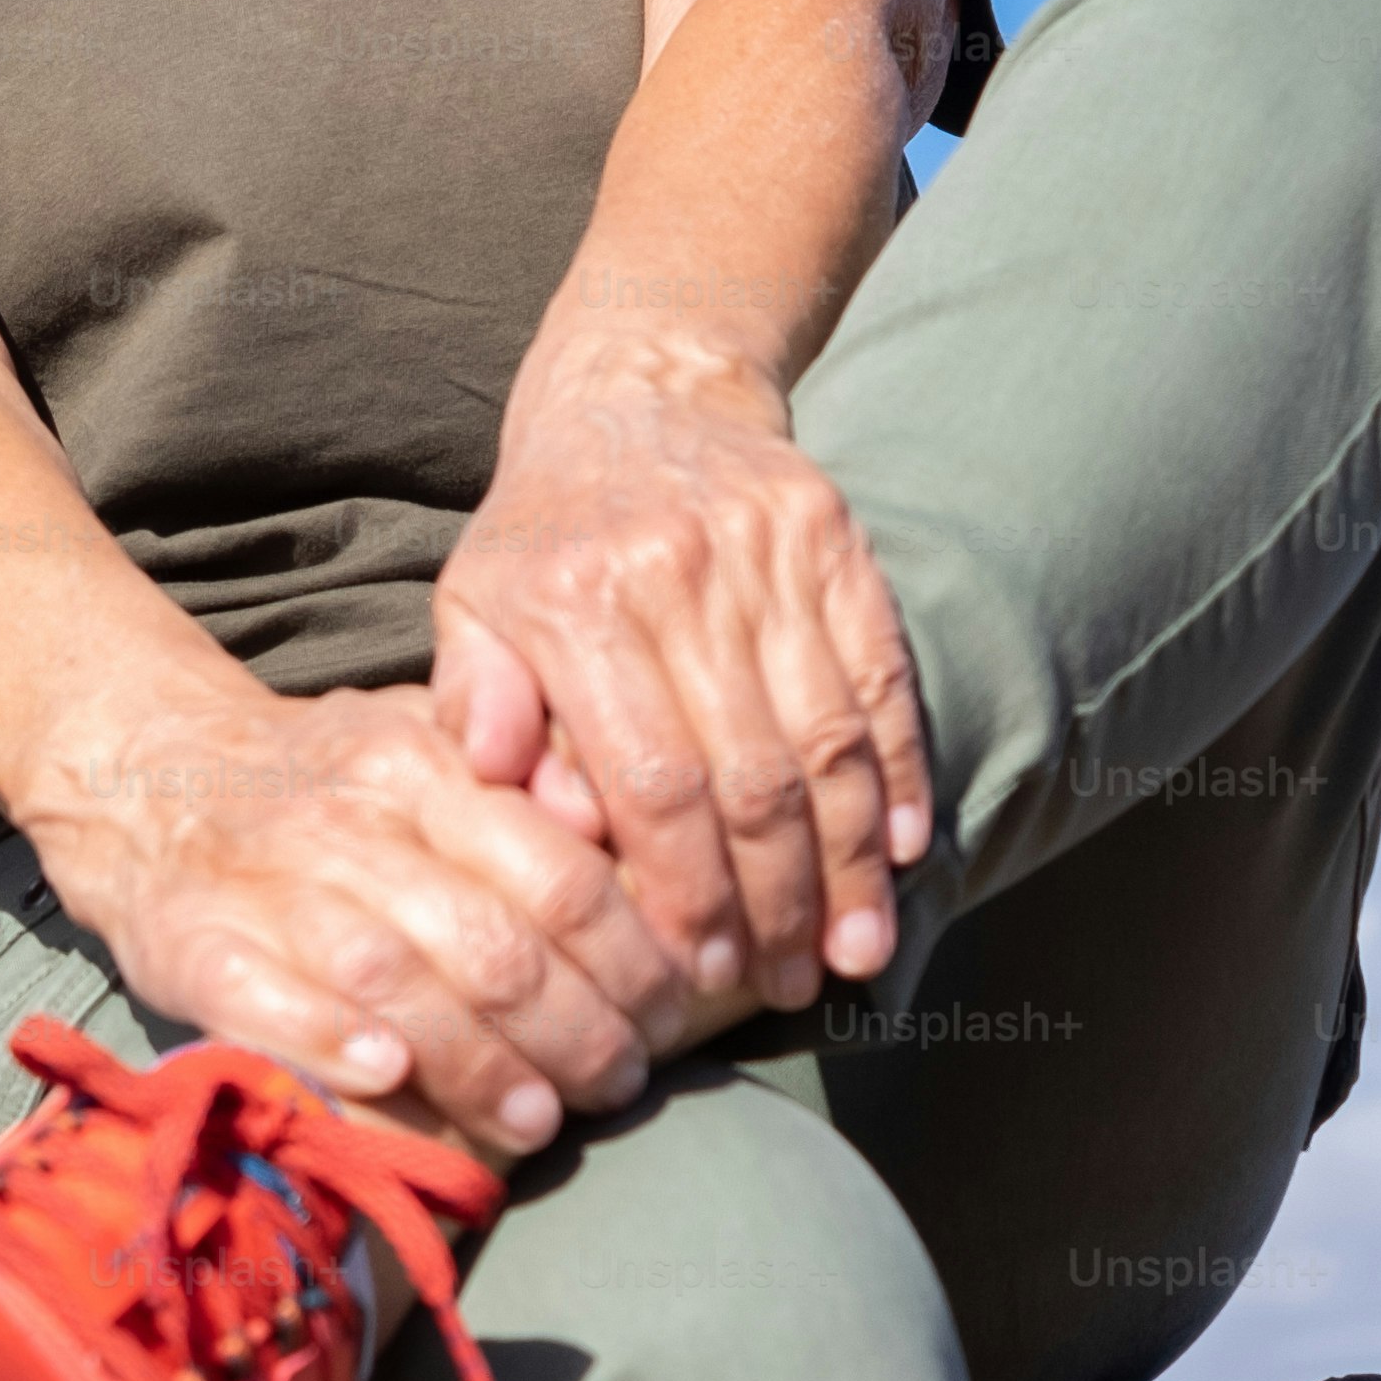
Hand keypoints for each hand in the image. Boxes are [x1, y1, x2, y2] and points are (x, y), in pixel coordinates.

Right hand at [23, 678, 692, 1161]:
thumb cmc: (330, 781)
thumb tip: (618, 826)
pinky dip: (330, 1040)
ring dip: (480, 1065)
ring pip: (395, 981)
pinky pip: (265, 997)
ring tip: (541, 1121)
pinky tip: (391, 1079)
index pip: (559, 872)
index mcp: (424, 766)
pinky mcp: (191, 942)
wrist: (150, 773)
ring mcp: (265, 883)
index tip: (672, 1014)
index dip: (631, 958)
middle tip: (620, 1082)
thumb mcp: (431, 742)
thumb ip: (527, 777)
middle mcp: (350, 819)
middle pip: (492, 943)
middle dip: (577, 1031)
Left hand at [431, 339, 931, 1019]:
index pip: (652, 781)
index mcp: (576, 604)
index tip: (701, 973)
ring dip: (851, 860)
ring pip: (829, 737)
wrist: (638, 391)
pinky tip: (907, 852)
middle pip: (751, 775)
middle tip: (787, 989)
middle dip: (776, 902)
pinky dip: (900, 771)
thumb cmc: (543, 537)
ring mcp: (767, 554)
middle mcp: (678, 576)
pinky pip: (880, 675)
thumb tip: (512, 792)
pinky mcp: (833, 539)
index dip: (687, 889)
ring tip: (856, 951)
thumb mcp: (473, 606)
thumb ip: (479, 705)